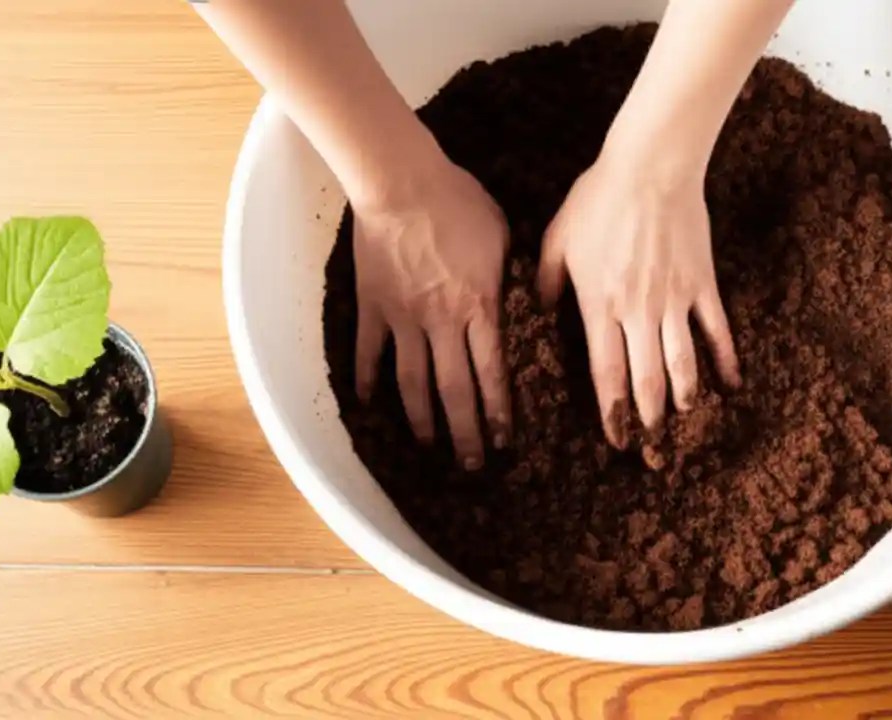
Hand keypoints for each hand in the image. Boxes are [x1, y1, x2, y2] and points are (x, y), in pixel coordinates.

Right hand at [352, 160, 510, 468]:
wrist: (402, 182)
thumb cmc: (458, 200)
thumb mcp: (503, 234)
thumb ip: (511, 273)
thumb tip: (524, 295)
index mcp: (480, 306)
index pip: (492, 372)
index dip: (498, 411)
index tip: (503, 440)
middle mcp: (442, 322)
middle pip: (455, 390)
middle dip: (465, 432)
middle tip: (472, 463)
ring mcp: (404, 318)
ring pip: (412, 383)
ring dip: (422, 419)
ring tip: (429, 444)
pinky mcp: (373, 307)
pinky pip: (368, 353)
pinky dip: (367, 380)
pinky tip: (368, 404)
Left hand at [537, 158, 739, 447]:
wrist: (651, 167)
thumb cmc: (599, 199)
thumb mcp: (557, 238)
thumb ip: (547, 281)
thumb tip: (540, 313)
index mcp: (600, 306)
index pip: (607, 373)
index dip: (611, 411)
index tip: (615, 439)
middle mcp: (639, 312)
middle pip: (646, 378)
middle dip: (648, 418)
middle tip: (651, 447)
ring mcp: (675, 300)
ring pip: (682, 363)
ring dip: (683, 397)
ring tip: (682, 421)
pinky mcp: (702, 284)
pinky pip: (717, 330)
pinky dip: (725, 359)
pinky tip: (731, 385)